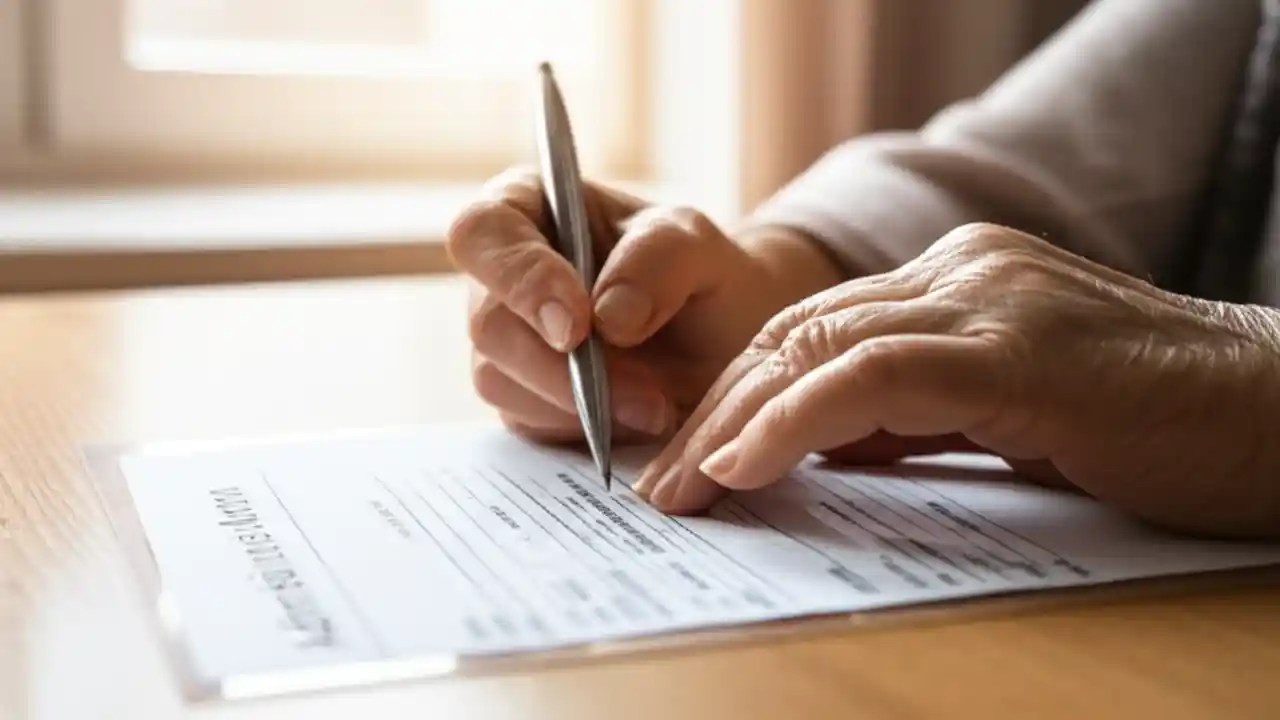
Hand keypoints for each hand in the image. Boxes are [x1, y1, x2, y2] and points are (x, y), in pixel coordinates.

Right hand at [448, 168, 841, 442]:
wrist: (724, 342)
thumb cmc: (702, 274)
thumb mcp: (699, 246)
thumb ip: (659, 259)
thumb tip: (606, 315)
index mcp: (526, 207)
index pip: (483, 232)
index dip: (519, 278)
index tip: (578, 324)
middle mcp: (501, 276)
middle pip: (487, 322)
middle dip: (561, 365)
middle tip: (643, 391)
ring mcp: (506, 341)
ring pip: (500, 380)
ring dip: (579, 402)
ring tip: (657, 405)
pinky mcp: (521, 399)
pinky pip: (527, 422)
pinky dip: (581, 428)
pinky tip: (634, 418)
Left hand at [637, 222, 1279, 539]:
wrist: (1277, 415)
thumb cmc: (1153, 425)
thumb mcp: (1008, 417)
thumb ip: (921, 413)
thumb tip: (828, 444)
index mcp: (959, 285)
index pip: (816, 332)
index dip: (741, 397)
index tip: (694, 461)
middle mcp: (963, 274)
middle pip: (797, 334)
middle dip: (716, 412)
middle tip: (661, 484)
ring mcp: (990, 301)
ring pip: (819, 346)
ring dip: (734, 422)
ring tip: (683, 488)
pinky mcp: (1018, 350)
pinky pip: (875, 376)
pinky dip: (796, 422)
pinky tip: (744, 465)